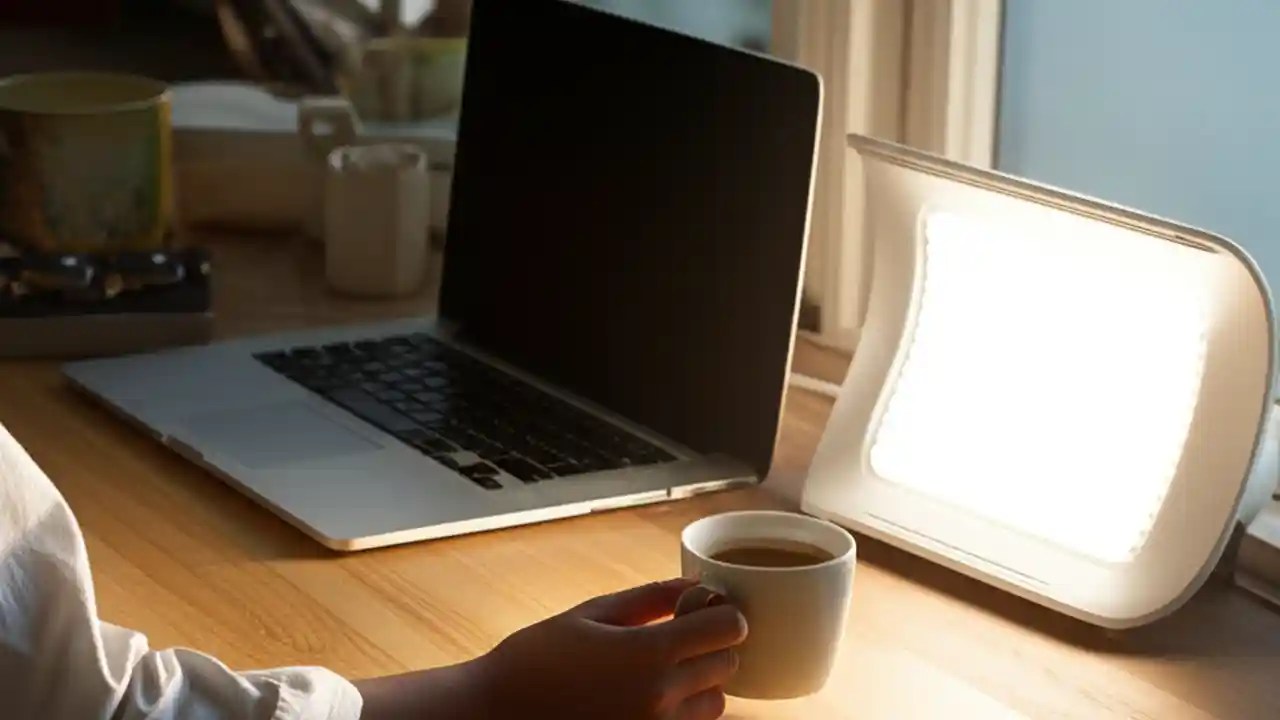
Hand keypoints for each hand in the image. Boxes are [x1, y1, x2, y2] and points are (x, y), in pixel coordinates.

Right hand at [354, 578, 746, 719]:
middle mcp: (661, 698)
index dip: (724, 613)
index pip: (729, 629)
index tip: (704, 609)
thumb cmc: (537, 659)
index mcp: (649, 653)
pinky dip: (682, 712)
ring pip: (716, 704)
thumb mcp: (591, 615)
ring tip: (663, 671)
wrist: (496, 714)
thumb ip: (649, 598)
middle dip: (712, 646)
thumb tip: (694, 584)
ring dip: (702, 684)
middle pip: (728, 665)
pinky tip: (649, 698)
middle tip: (680, 636)